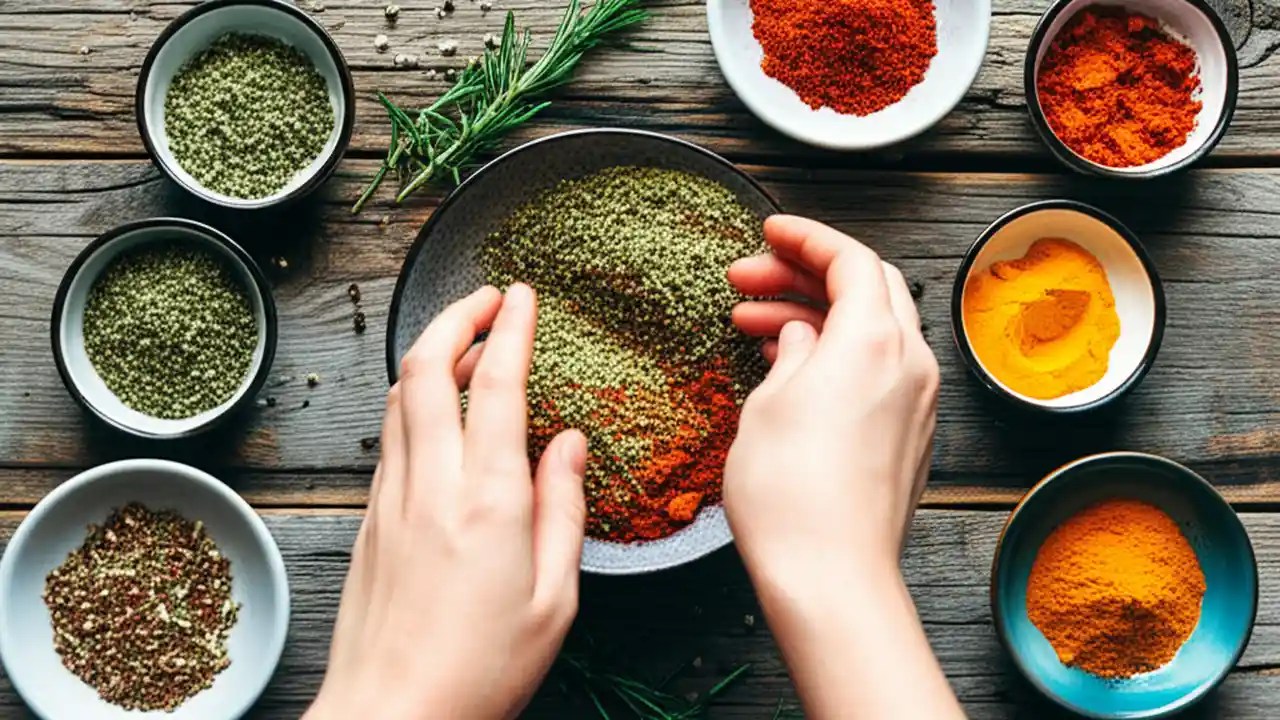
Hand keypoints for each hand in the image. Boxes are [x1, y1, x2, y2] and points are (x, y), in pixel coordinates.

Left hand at [307, 284, 587, 719]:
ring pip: (397, 395)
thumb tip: (570, 445)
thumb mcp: (553, 599)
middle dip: (455, 315)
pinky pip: (388, 434)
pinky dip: (411, 398)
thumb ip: (563, 511)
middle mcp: (432, 485)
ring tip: (465, 343)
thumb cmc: (480, 672)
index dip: (510, 328)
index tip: (523, 296)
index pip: (496, 384)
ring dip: (429, 352)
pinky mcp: (370, 519)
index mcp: (489, 502)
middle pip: (425, 366)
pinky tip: (435, 410)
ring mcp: (391, 498)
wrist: (391, 718)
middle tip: (486, 297)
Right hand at [724, 216, 958, 718]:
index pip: (850, 258)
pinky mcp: (909, 438)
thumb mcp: (769, 405)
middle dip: (805, 276)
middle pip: (868, 288)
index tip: (769, 231)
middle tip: (748, 282)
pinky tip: (791, 369)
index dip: (806, 237)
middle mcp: (909, 364)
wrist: (830, 578)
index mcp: (874, 341)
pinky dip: (839, 354)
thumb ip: (792, 352)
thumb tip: (802, 337)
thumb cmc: (791, 496)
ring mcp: (916, 403)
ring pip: (873, 330)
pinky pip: (879, 371)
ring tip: (752, 328)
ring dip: (817, 317)